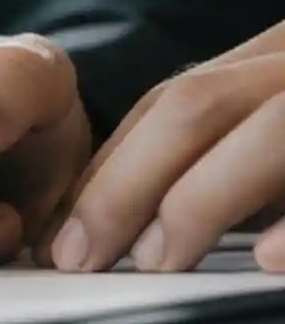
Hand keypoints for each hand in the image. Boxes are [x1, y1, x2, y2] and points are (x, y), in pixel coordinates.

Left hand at [50, 21, 284, 271]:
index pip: (168, 105)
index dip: (107, 171)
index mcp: (276, 59)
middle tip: (78, 259)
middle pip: (196, 105)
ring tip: (156, 263)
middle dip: (122, 186)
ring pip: (271, 125)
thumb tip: (139, 238)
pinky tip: (269, 260)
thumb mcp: (278, 144)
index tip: (61, 237)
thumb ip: (230, 169)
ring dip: (199, 200)